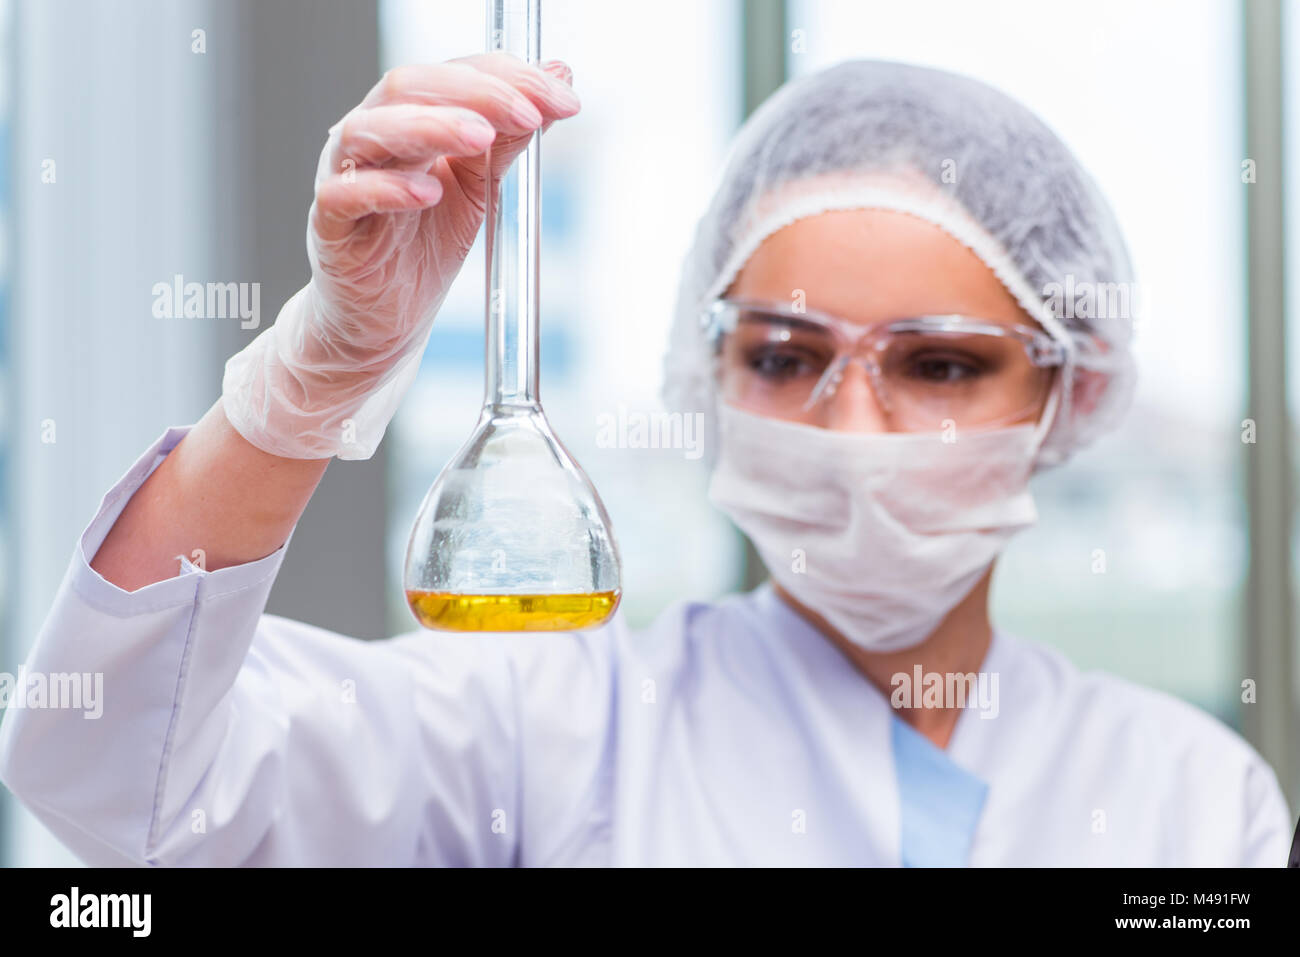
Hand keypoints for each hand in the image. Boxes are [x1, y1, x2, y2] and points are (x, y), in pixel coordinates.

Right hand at [222, 53, 579, 459]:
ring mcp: (345, 178)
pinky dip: (386, 189)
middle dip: (476, 94)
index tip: (560, 97)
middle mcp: (372, 137)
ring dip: (430, 126)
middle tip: (529, 115)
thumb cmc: (424, 248)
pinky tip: (428, 194)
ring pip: (370, 130)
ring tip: (481, 137)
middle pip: (409, 87)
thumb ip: (512, 137)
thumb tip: (559, 81)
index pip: (453, 74)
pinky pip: (345, 197)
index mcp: (408, 118)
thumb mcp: (482, 187)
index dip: (507, 77)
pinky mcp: (331, 228)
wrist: (384, 321)